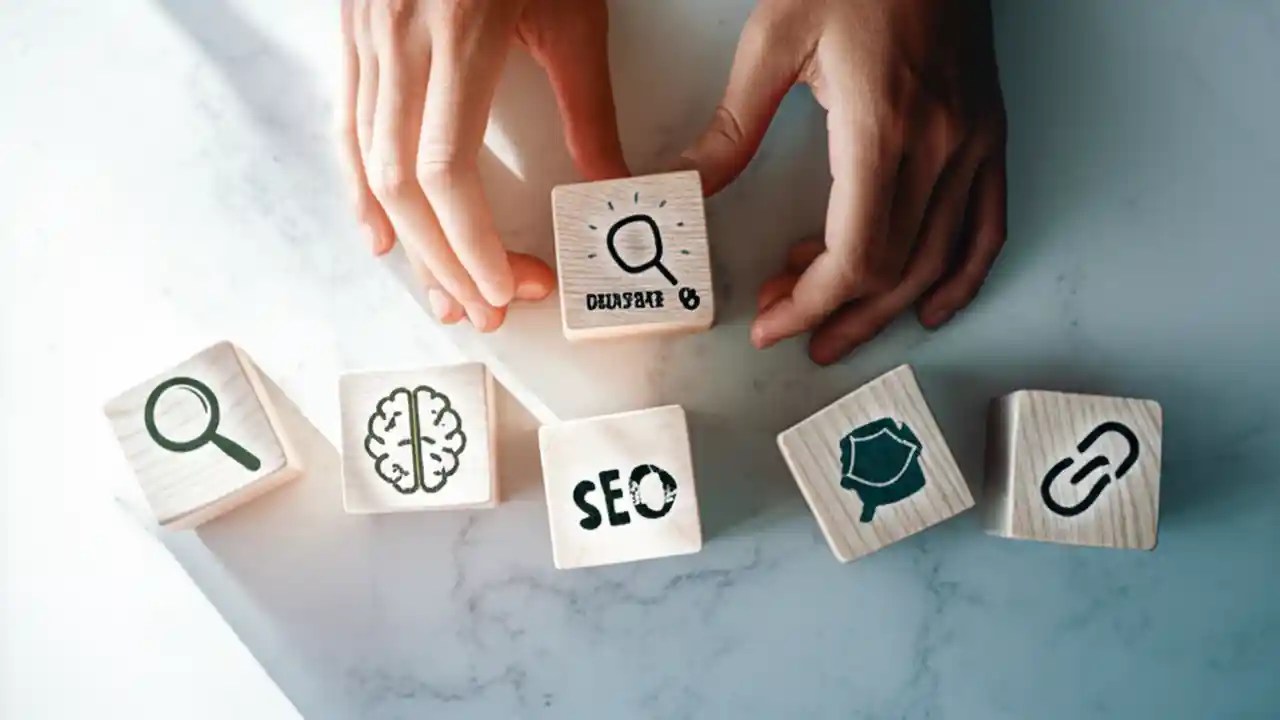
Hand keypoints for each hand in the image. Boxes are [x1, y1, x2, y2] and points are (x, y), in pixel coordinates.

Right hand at [339, 0, 628, 330]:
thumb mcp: (573, 19)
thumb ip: (590, 111)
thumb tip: (612, 191)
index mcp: (456, 35)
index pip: (443, 168)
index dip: (470, 241)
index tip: (508, 287)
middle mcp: (396, 40)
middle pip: (401, 182)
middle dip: (445, 258)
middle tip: (490, 308)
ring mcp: (364, 37)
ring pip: (368, 164)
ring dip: (410, 240)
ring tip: (445, 293)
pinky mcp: (353, 36)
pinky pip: (346, 127)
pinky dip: (361, 189)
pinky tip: (379, 236)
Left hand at [682, 0, 1006, 363]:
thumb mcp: (773, 40)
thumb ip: (732, 126)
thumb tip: (687, 185)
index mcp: (882, 129)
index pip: (854, 255)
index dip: (810, 304)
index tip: (770, 323)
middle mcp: (938, 148)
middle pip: (893, 270)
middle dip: (834, 312)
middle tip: (788, 330)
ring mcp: (972, 144)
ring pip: (937, 260)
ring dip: (886, 308)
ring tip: (839, 331)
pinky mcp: (987, 135)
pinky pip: (987, 226)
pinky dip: (960, 276)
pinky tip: (928, 307)